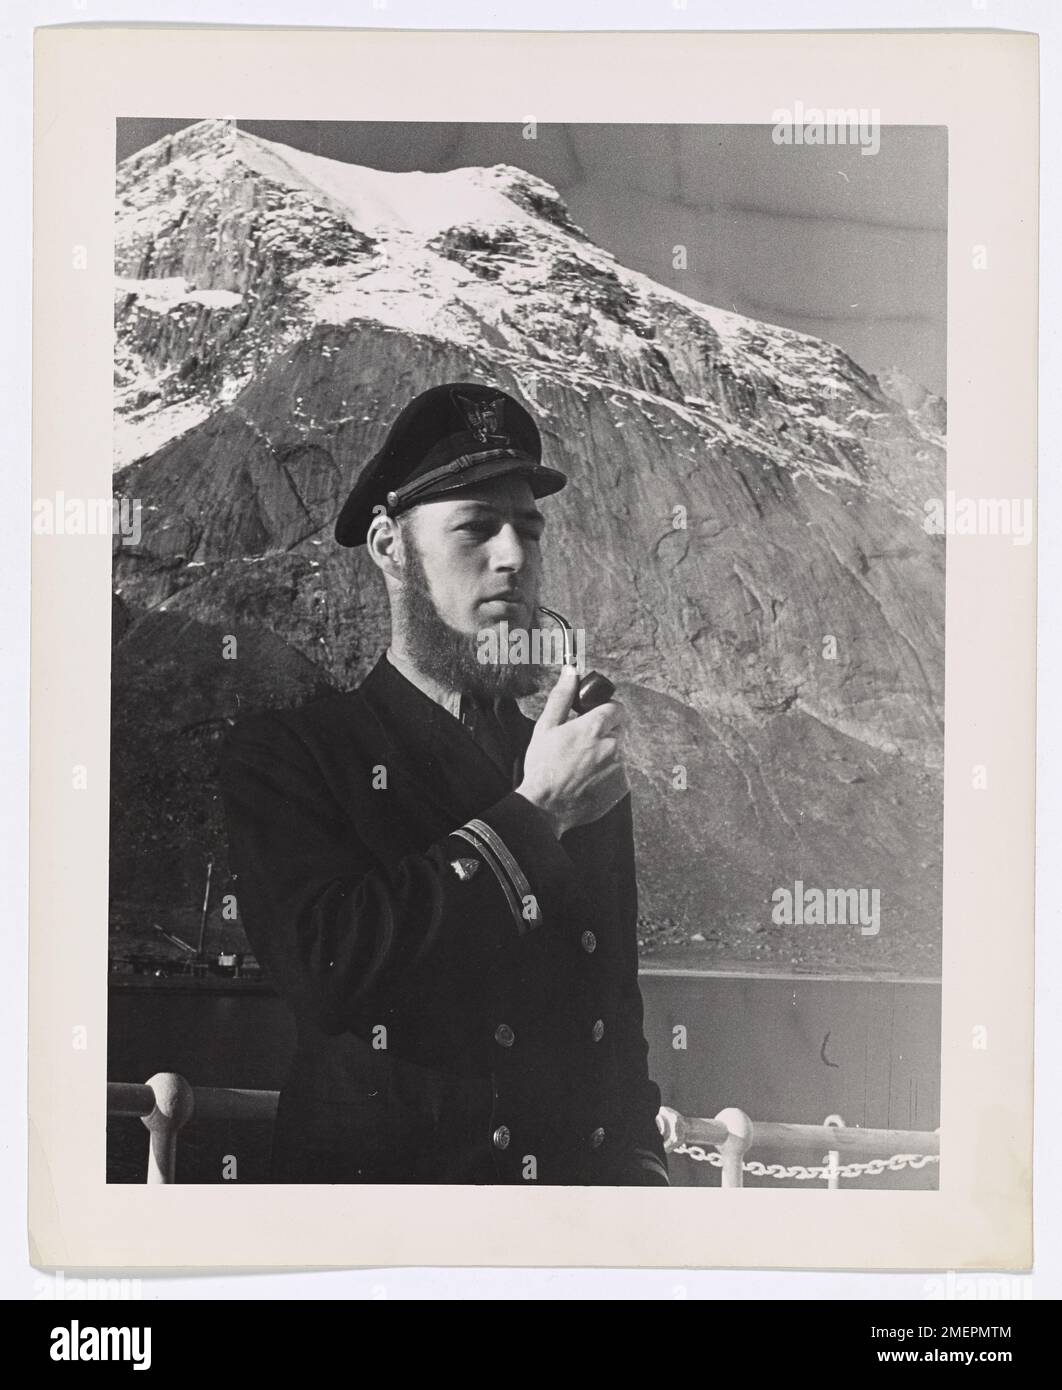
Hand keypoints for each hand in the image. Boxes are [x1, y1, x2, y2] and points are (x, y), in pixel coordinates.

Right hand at [516, 666, 628, 837]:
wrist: (546, 807)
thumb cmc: (543, 765)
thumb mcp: (546, 727)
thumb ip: (562, 697)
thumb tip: (571, 671)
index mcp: (596, 727)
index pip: (617, 708)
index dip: (604, 711)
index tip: (591, 719)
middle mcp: (613, 745)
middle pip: (617, 730)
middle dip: (603, 734)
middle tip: (580, 746)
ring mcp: (620, 767)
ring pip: (618, 752)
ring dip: (605, 755)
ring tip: (580, 767)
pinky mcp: (622, 787)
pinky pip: (619, 773)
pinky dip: (608, 775)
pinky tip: (587, 781)